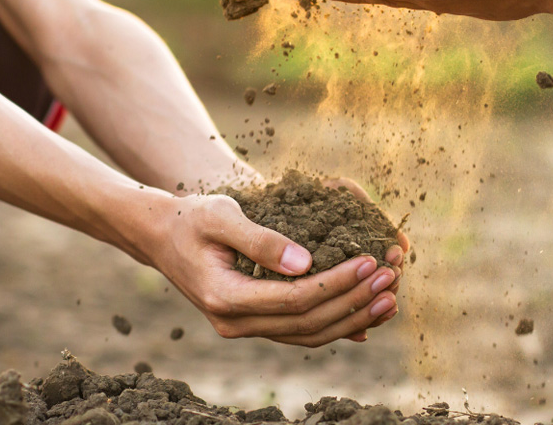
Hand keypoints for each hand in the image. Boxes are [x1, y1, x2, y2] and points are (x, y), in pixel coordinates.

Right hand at [149, 192, 400, 346]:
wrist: (162, 236)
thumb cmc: (192, 219)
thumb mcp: (221, 216)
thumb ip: (261, 240)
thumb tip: (306, 262)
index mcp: (224, 298)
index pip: (294, 299)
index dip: (336, 283)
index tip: (369, 261)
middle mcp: (234, 323)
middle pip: (307, 323)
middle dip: (354, 301)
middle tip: (390, 277)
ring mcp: (244, 328)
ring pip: (308, 335)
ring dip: (352, 318)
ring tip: (389, 297)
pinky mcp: (256, 323)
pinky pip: (301, 332)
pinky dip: (336, 325)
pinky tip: (367, 316)